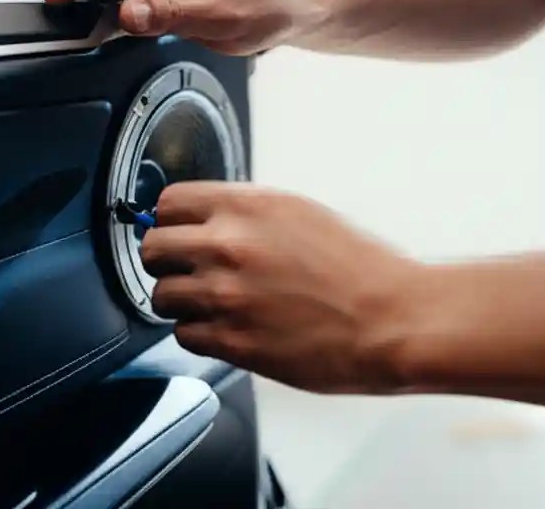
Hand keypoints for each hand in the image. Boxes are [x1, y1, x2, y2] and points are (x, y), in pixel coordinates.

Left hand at [140, 182, 423, 392]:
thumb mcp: (301, 214)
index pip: (168, 203)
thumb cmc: (360, 269)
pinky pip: (183, 335)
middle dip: (165, 260)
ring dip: (179, 300)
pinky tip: (224, 329)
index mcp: (247, 208)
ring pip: (161, 295)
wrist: (392, 319)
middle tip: (183, 270)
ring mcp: (226, 296)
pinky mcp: (232, 341)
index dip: (169, 220)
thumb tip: (208, 220)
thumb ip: (248, 215)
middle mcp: (229, 246)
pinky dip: (197, 333)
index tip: (175, 231)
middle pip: (152, 248)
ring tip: (209, 304)